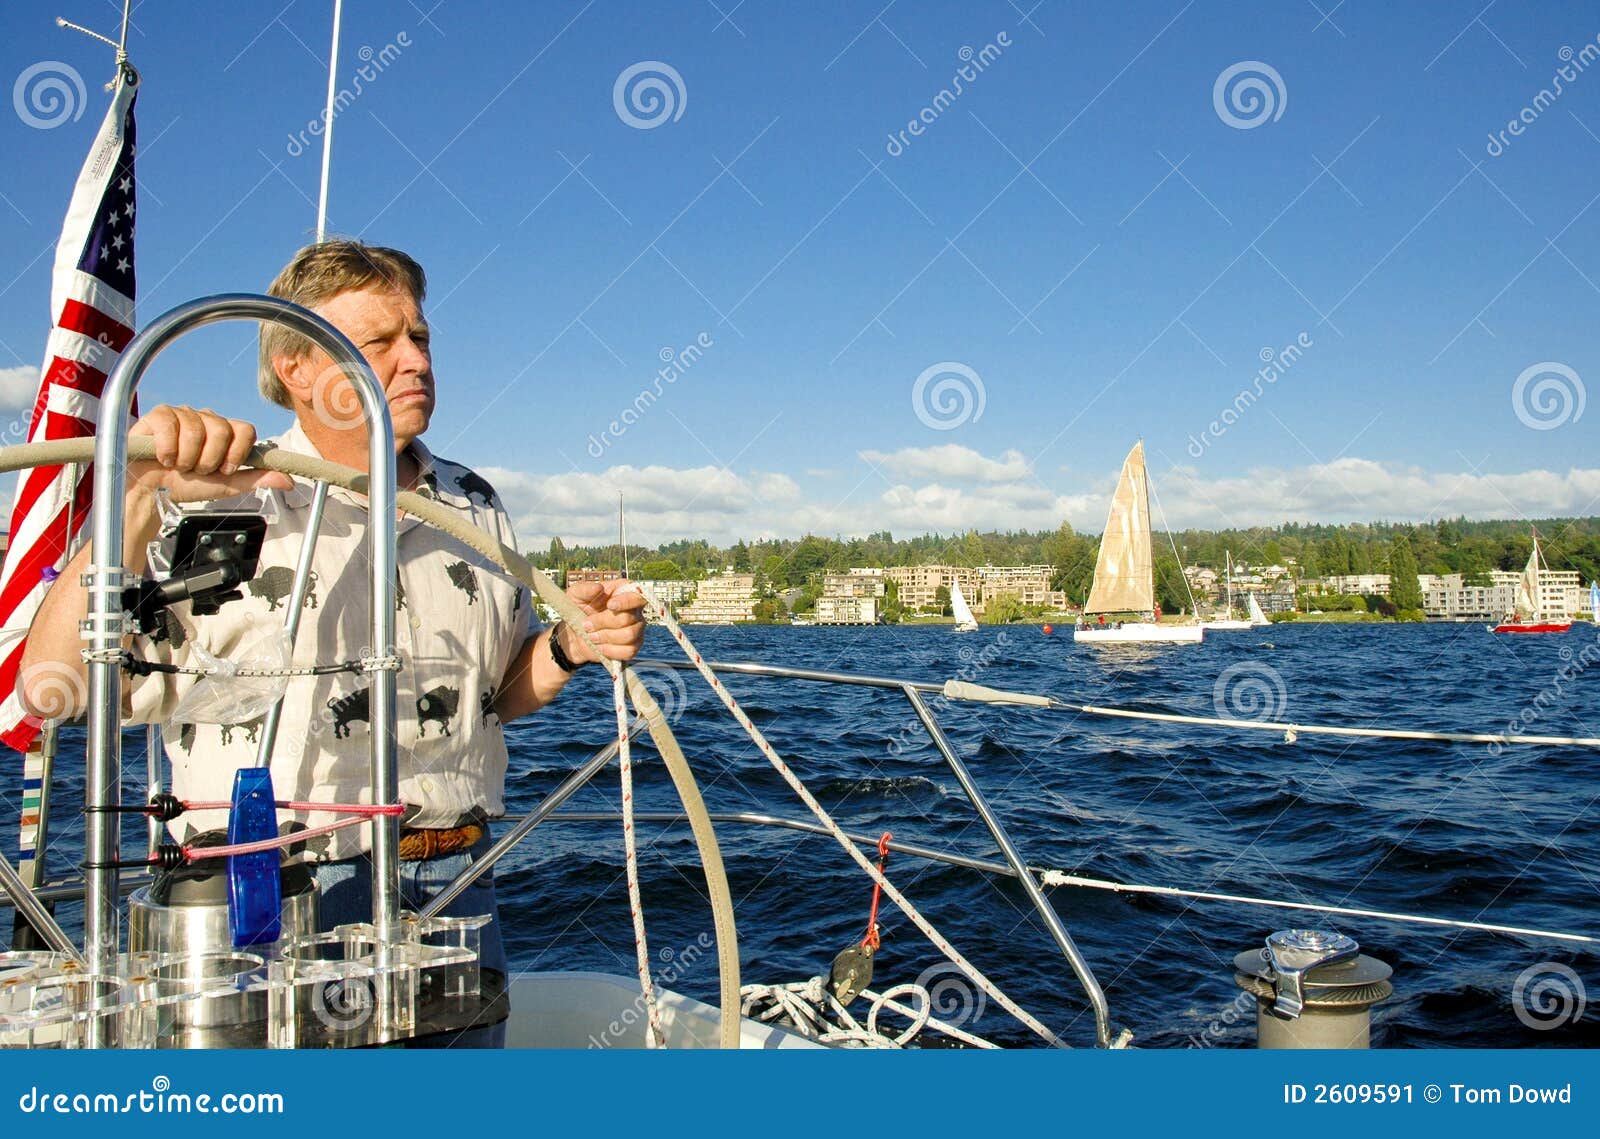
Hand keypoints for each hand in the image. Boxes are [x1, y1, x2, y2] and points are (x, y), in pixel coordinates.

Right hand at [128, 405, 292, 504]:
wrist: (150, 492)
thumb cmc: (186, 485)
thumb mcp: (226, 485)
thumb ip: (256, 479)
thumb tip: (289, 481)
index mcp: (225, 432)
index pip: (246, 430)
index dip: (237, 453)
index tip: (223, 470)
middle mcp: (206, 418)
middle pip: (223, 430)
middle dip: (209, 460)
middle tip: (196, 469)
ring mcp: (183, 414)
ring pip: (197, 430)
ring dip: (187, 458)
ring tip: (178, 465)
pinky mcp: (159, 415)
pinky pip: (171, 426)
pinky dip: (167, 449)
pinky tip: (163, 457)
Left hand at [561, 578, 645, 663]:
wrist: (574, 634)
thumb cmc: (578, 609)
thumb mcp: (575, 595)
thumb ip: (585, 589)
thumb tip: (599, 588)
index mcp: (624, 592)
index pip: (637, 595)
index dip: (626, 601)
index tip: (610, 605)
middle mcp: (635, 610)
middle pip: (628, 618)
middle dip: (603, 623)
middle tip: (586, 624)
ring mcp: (636, 629)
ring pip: (629, 635)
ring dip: (605, 637)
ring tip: (591, 636)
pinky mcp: (633, 647)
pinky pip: (628, 651)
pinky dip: (610, 650)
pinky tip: (599, 646)